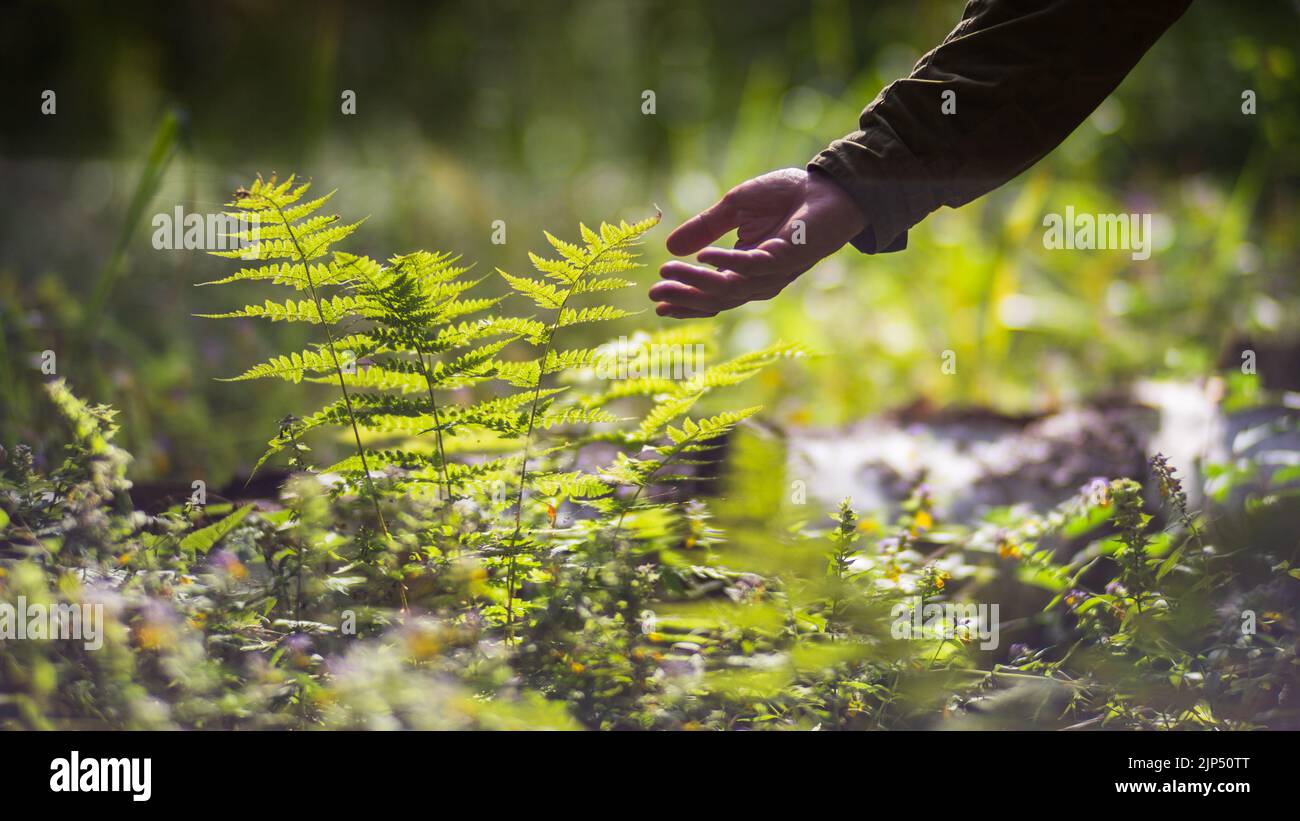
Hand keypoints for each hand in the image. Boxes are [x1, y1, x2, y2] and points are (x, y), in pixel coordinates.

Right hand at [652, 167, 865, 317]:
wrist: (828, 185)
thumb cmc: (787, 195)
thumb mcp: (734, 207)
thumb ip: (705, 228)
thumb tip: (670, 247)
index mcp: (747, 269)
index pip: (712, 294)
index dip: (685, 299)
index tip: (656, 300)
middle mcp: (760, 278)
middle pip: (717, 299)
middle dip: (684, 298)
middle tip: (655, 294)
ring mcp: (774, 272)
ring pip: (730, 288)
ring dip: (696, 282)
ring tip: (668, 273)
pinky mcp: (787, 258)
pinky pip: (751, 266)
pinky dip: (726, 263)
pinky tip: (702, 257)